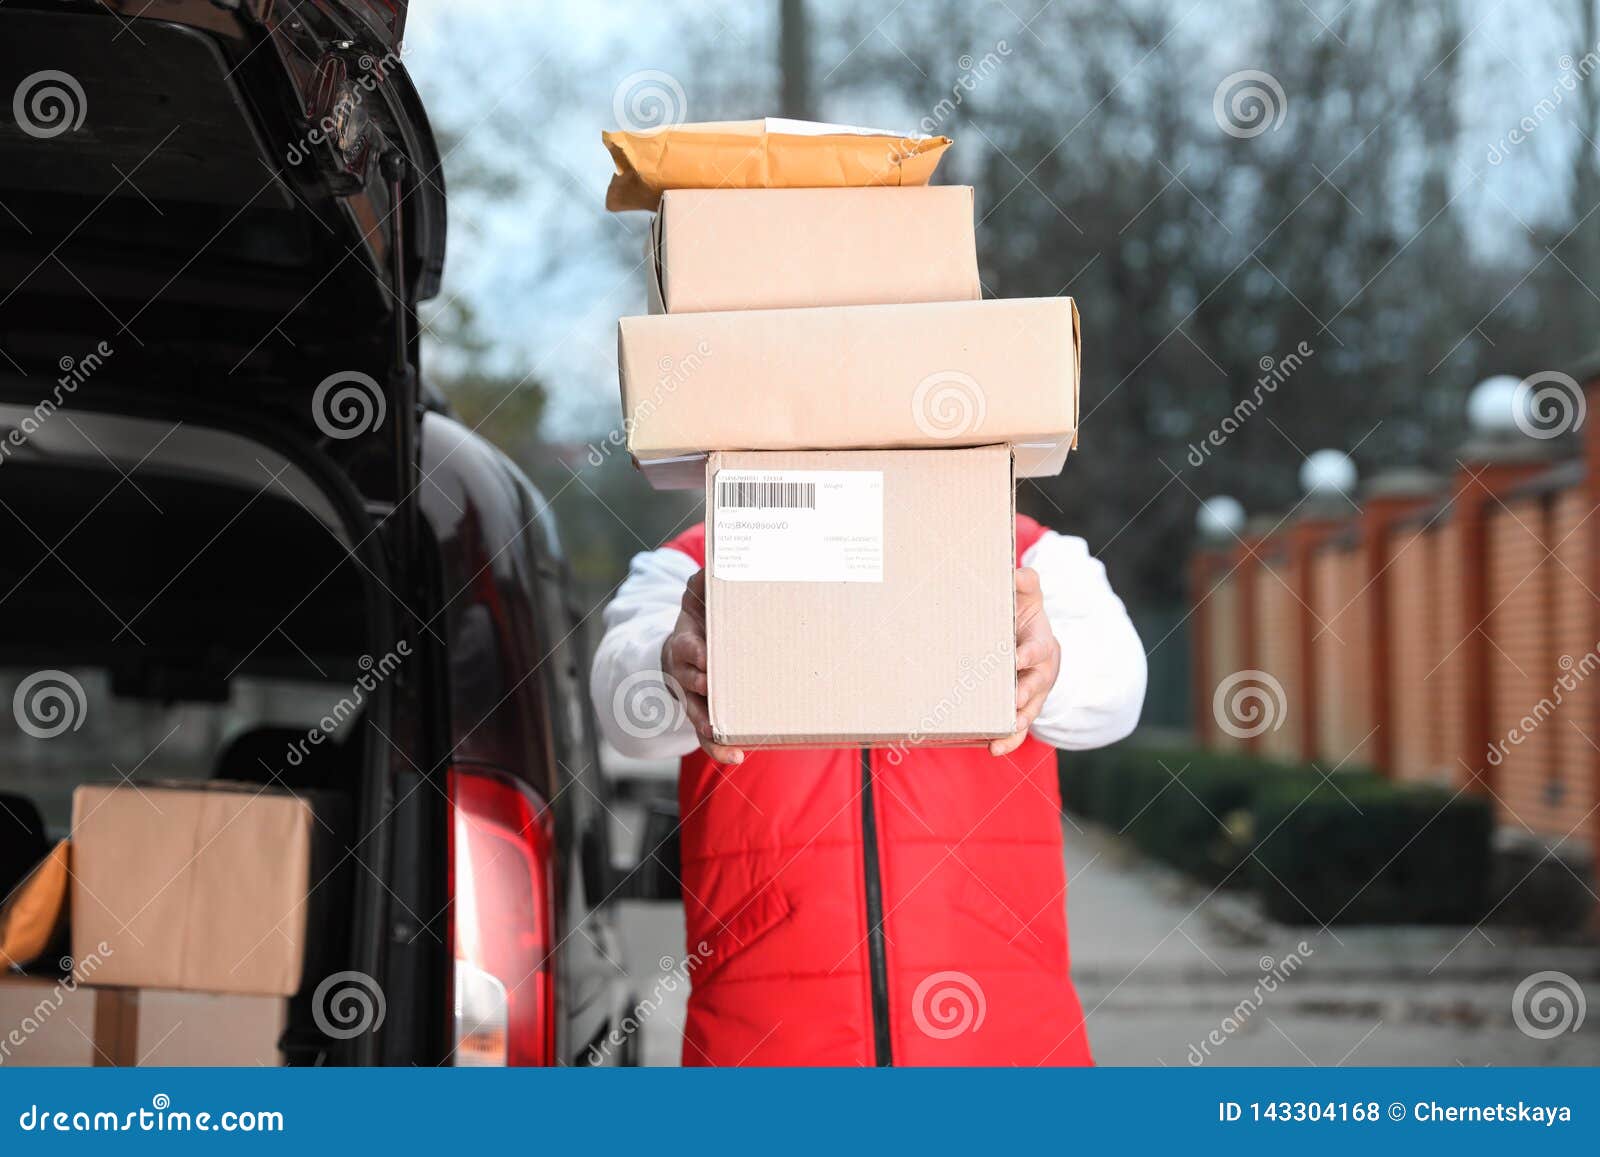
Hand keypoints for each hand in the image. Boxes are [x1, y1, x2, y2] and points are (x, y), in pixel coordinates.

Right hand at [660, 569, 744, 763]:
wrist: (689, 646)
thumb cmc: (700, 619)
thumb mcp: (697, 594)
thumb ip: (704, 579)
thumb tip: (716, 560)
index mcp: (685, 643)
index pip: (685, 648)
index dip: (694, 653)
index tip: (705, 656)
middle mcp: (686, 674)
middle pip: (690, 686)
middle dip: (701, 690)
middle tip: (713, 690)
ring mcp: (694, 697)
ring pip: (697, 715)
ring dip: (709, 728)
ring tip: (725, 742)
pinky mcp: (706, 713)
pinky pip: (708, 734)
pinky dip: (718, 746)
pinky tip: (734, 757)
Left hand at [990, 567, 1060, 756]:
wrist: (1034, 642)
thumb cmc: (1025, 616)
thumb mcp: (1029, 596)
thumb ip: (1026, 582)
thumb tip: (1017, 572)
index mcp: (1041, 644)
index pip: (1037, 650)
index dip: (1028, 655)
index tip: (1015, 659)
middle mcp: (1040, 673)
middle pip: (1035, 687)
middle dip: (1023, 694)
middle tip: (1011, 700)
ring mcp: (1033, 694)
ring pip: (1028, 712)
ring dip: (1016, 724)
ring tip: (1000, 737)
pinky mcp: (1023, 709)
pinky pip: (1019, 728)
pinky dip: (1010, 739)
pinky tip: (995, 748)